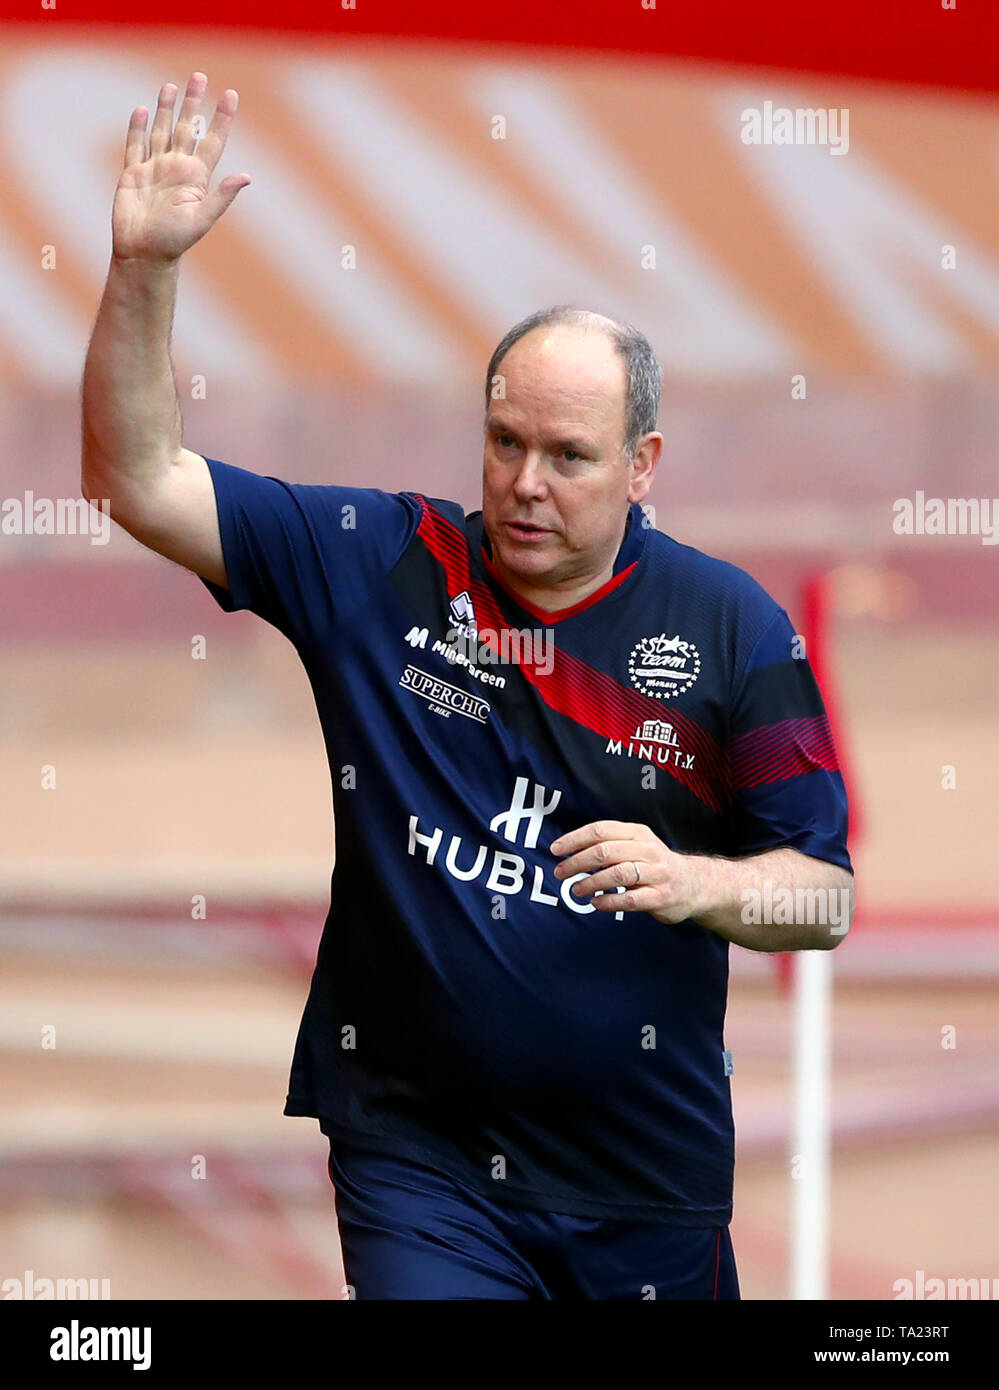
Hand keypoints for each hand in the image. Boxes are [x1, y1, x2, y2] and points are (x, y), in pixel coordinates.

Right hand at [113, 72, 249, 263]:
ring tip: (171, 86)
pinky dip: (138, 128)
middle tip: (199, 76)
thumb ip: (222, 196)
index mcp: (196, 177)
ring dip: (166, 108)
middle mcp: (177, 168)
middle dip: (193, 102)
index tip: (230, 94)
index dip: (222, 118)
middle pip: (187, 127)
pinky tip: (143, 111)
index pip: (212, 140)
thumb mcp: (202, 219)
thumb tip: (247, 177)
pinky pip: (135, 145)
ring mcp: (155, 169)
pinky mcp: (133, 174)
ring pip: (162, 131)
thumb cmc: (173, 241)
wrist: (142, 254)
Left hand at [550, 821, 709, 923]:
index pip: (601, 830)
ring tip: (575, 890)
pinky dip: (609, 901)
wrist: (694, 884)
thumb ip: (609, 844)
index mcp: (637, 833)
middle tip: (560, 872)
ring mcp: (656, 873)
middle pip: (606, 851)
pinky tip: (596, 903)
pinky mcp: (660, 896)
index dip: (575, 839)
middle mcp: (648, 850)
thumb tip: (569, 849)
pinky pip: (630, 899)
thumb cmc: (654, 864)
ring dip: (591, 882)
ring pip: (617, 874)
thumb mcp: (636, 845)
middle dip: (578, 862)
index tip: (556, 850)